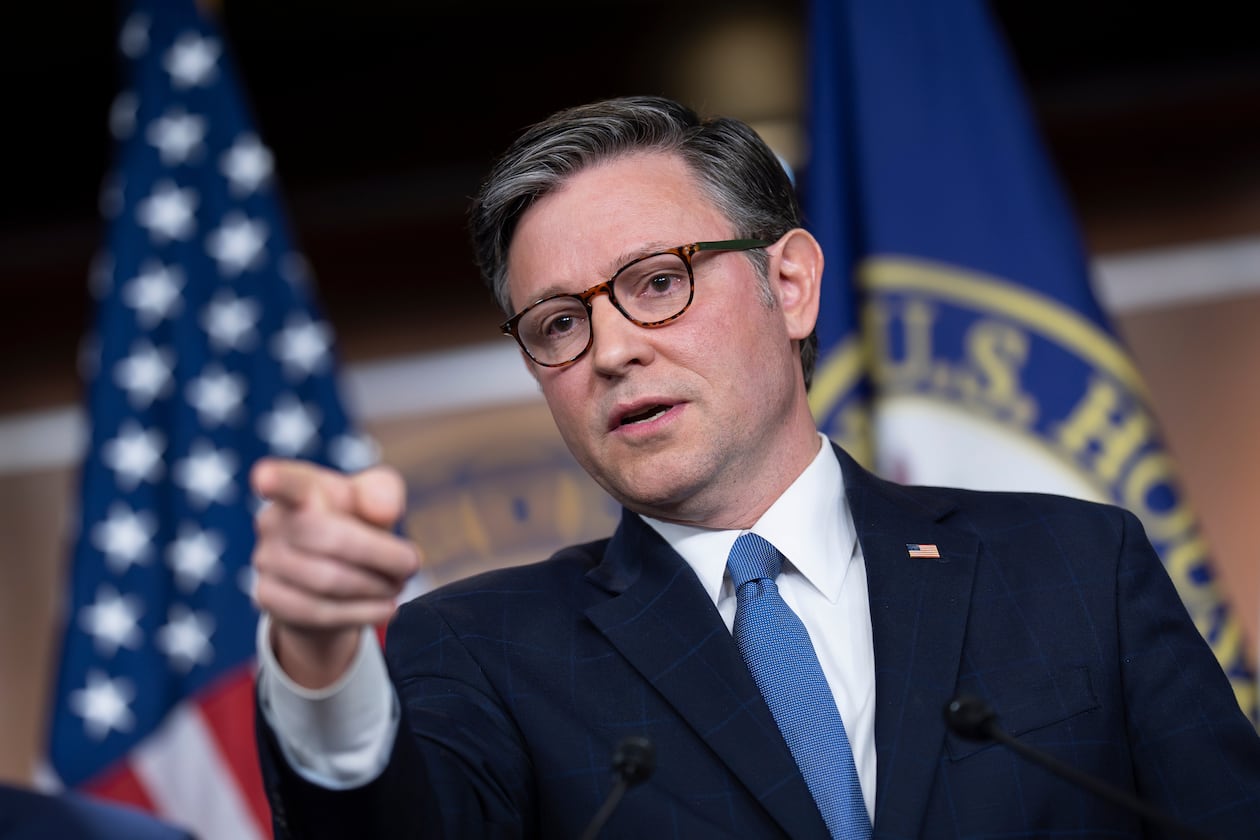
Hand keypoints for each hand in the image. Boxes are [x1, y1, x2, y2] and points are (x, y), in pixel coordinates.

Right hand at [250, 457, 420, 688]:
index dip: (277, 480)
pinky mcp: (268, 597)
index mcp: (301, 487)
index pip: (289, 482)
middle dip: (381, 555)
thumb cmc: (358, 524)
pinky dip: (361, 613)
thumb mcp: (378, 501)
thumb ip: (384, 492)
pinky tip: (384, 608)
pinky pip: (318, 611)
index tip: (265, 478)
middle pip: (330, 539)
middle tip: (411, 564)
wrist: (335, 579)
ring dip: (375, 587)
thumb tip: (383, 511)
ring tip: (396, 586)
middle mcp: (274, 520)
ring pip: (327, 581)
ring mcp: (265, 559)